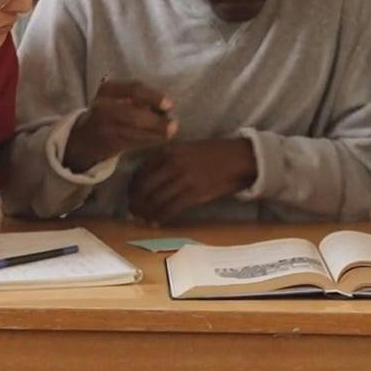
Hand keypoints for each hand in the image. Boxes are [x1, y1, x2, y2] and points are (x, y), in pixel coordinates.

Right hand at [62, 81, 176, 171]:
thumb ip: (136, 99)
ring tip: (170, 131)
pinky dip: (149, 141)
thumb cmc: (107, 113)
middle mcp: (103, 107)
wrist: (83, 137)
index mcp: (107, 89)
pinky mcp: (108, 143)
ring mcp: (104, 127)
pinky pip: (134, 142)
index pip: (134, 89)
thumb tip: (166, 107)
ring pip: (136, 132)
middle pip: (135, 115)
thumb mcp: (116, 98)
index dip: (154, 97)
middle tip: (174, 124)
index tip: (169, 104)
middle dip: (157, 121)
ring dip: (156, 133)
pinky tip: (159, 139)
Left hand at [127, 139, 255, 223]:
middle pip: (145, 186)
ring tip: (142, 218)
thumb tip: (149, 176)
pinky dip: (161, 216)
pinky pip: (171, 208)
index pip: (142, 170)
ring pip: (156, 199)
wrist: (239, 158)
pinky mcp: (194, 193)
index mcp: (169, 151)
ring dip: (146, 211)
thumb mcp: (186, 148)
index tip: (131, 195)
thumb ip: (167, 159)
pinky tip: (157, 222)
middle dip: (136, 201)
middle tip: (133, 210)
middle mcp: (172, 163)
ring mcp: (183, 178)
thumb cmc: (214, 153)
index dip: (133, 186)